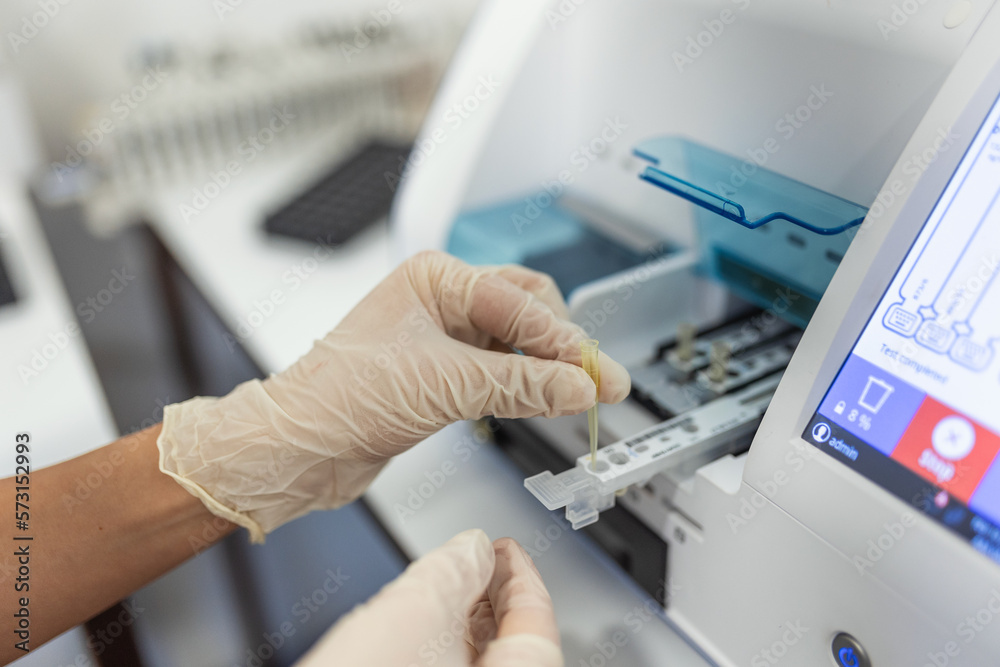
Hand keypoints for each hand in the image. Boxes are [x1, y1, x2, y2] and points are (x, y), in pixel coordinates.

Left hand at [157, 250, 629, 540]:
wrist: (298, 446)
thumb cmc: (340, 397)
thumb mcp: (444, 384)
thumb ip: (520, 384)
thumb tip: (577, 386)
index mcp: (437, 280)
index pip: (521, 303)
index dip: (565, 343)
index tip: (598, 376)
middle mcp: (440, 302)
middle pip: (526, 311)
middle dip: (562, 345)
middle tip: (598, 380)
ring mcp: (440, 339)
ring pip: (514, 343)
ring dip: (545, 367)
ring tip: (579, 395)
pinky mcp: (440, 375)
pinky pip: (497, 372)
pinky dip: (524, 386)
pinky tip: (544, 401)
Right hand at [296, 530, 563, 666]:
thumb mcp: (415, 615)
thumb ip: (453, 571)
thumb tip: (472, 549)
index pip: (537, 620)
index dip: (519, 574)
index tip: (503, 547)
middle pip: (511, 648)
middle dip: (489, 597)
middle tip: (473, 560)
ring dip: (462, 627)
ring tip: (441, 590)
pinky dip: (441, 657)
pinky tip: (418, 636)